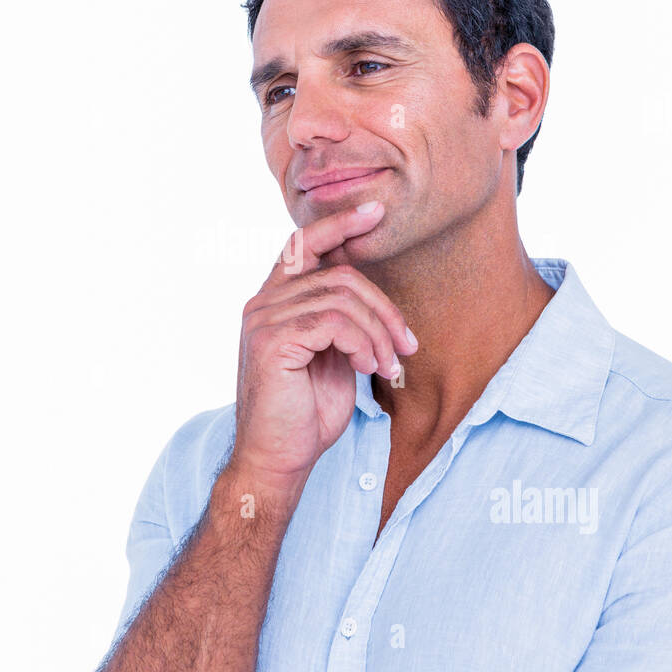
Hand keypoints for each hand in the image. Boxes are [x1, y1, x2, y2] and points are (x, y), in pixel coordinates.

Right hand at [230, 201, 417, 496]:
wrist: (278, 461)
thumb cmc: (305, 415)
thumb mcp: (333, 359)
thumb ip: (342, 323)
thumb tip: (372, 297)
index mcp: (274, 302)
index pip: (304, 244)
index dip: (339, 223)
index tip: (376, 211)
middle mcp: (263, 303)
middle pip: (340, 274)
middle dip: (385, 308)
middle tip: (408, 346)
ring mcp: (263, 319)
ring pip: (343, 298)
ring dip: (380, 333)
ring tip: (389, 366)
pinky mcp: (272, 341)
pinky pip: (335, 323)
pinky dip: (364, 344)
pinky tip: (369, 369)